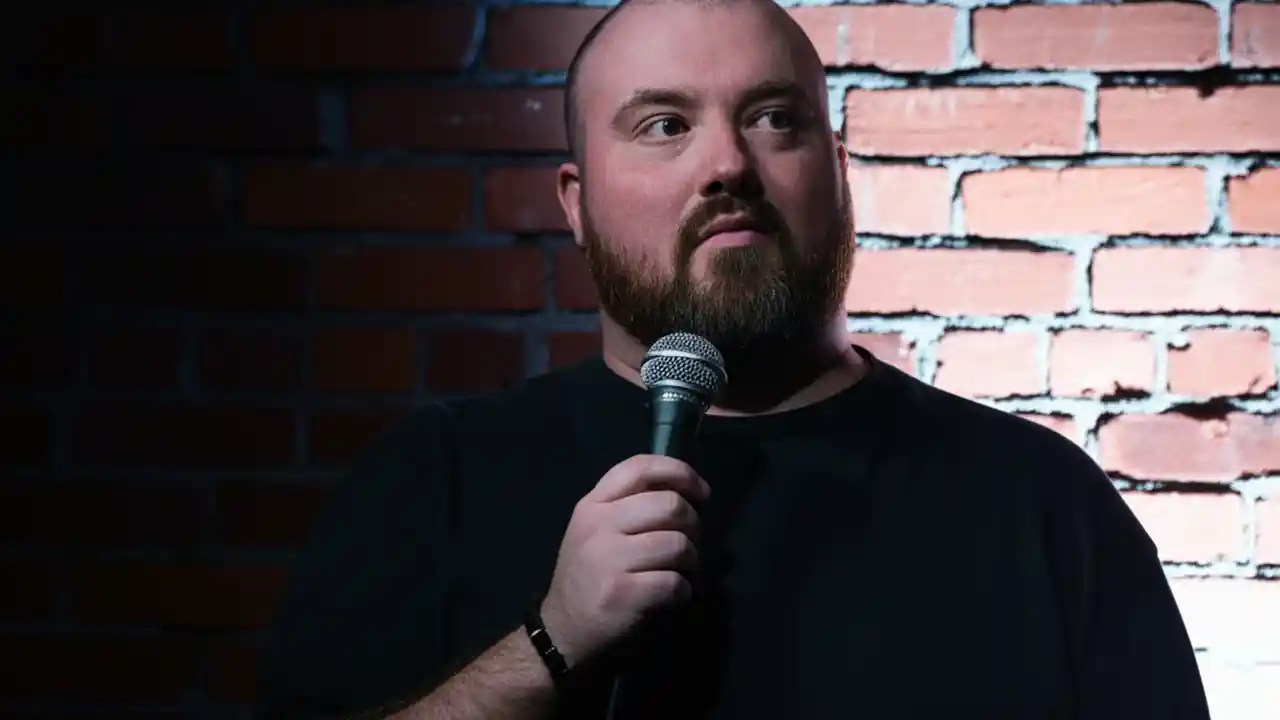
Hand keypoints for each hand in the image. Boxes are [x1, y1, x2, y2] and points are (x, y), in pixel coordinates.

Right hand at [539, 454, 709, 668]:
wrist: (562, 632)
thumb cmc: (588, 578)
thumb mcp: (594, 531)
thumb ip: (628, 506)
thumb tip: (685, 495)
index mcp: (593, 505)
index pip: (639, 467)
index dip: (680, 472)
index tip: (701, 492)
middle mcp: (598, 525)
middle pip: (670, 505)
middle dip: (693, 526)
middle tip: (689, 545)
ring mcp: (609, 559)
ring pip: (678, 544)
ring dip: (691, 562)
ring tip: (681, 573)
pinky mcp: (623, 593)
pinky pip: (675, 582)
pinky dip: (684, 592)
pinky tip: (673, 597)